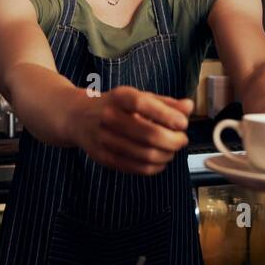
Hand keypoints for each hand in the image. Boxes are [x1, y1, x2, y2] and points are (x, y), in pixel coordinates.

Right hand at [76, 86, 191, 175]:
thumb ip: (164, 102)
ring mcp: (104, 139)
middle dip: (173, 141)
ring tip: (172, 150)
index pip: (144, 104)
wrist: (76, 116)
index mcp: (119, 97)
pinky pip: (134, 168)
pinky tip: (161, 161)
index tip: (183, 123)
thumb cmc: (114, 105)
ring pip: (144, 154)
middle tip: (182, 139)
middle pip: (148, 134)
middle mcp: (109, 117)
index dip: (167, 115)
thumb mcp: (137, 97)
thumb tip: (189, 107)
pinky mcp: (103, 157)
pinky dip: (154, 168)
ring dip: (166, 155)